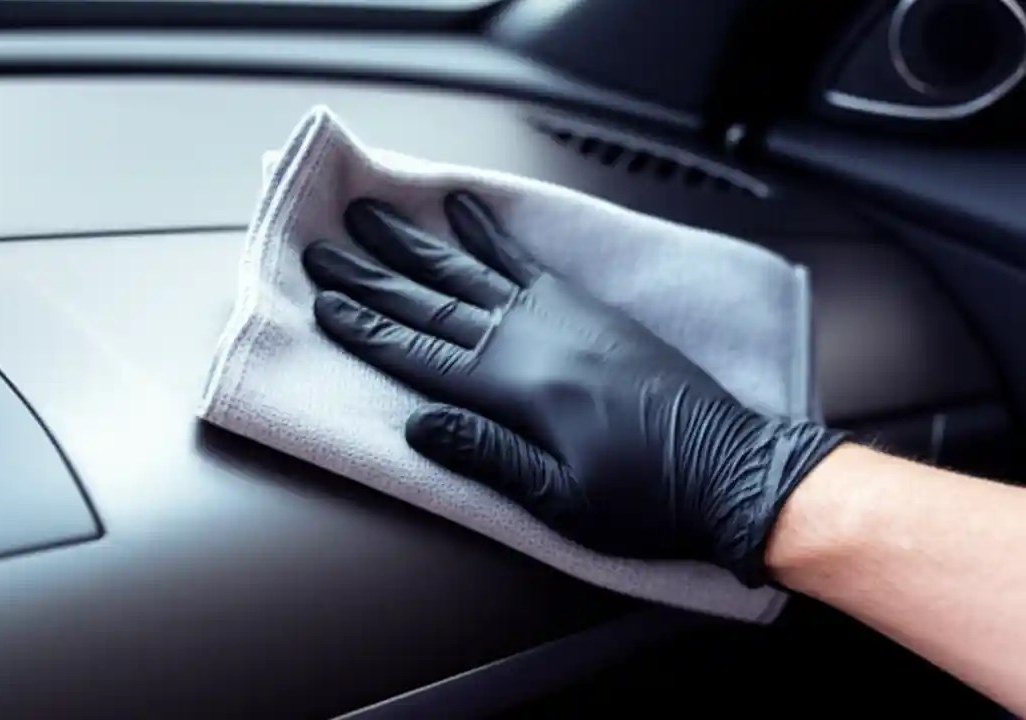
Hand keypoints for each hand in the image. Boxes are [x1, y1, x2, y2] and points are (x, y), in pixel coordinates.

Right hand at [302, 191, 846, 586]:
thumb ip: (486, 456)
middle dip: (371, 276)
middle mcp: (528, 340)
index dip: (367, 327)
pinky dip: (490, 233)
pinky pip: (524, 261)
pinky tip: (463, 209)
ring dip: (415, 243)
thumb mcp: (558, 500)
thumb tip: (417, 423)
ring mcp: (557, 316)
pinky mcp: (584, 308)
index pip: (420, 353)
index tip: (325, 301)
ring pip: (468, 271)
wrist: (730, 469)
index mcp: (514, 390)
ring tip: (373, 216)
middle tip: (324, 249)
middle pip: (431, 301)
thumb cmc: (643, 498)